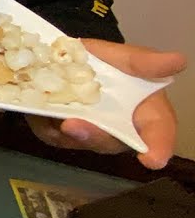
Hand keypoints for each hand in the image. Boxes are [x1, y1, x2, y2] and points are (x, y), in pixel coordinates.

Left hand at [27, 39, 185, 168]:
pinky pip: (51, 135)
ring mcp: (87, 134)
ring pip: (77, 142)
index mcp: (145, 118)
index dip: (157, 149)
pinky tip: (38, 114)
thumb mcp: (131, 59)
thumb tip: (179, 60)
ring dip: (64, 134)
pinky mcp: (60, 133)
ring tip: (53, 119)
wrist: (75, 58)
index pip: (158, 138)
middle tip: (75, 125)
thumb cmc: (114, 64)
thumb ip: (150, 64)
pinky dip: (43, 125)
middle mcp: (118, 133)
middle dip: (94, 136)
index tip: (152, 159)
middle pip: (110, 143)